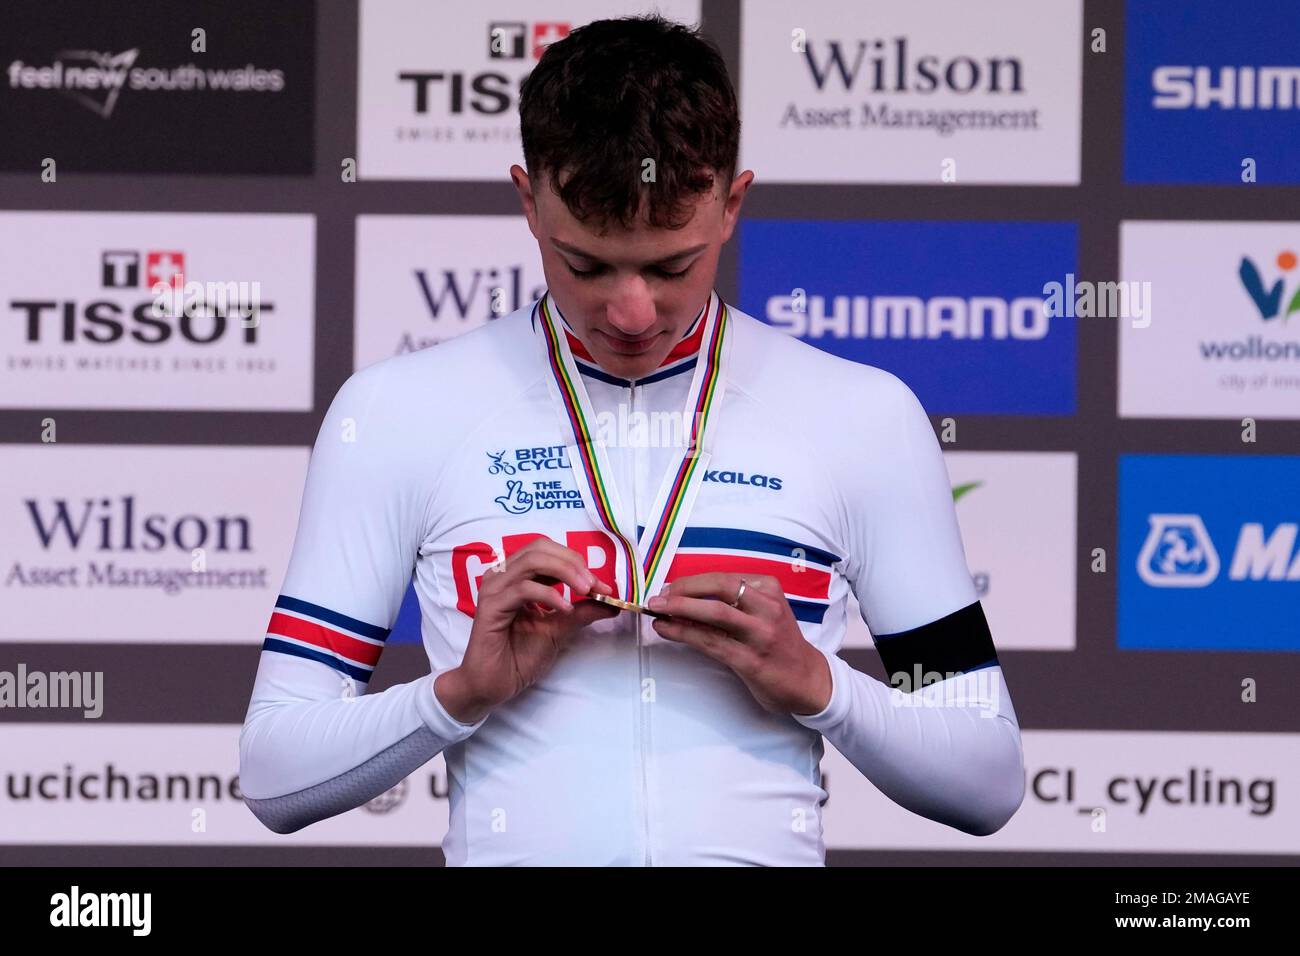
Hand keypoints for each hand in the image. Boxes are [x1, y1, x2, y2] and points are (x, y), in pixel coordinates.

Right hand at [435, 539, 618, 722]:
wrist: (492, 685)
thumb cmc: (519, 657)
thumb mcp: (559, 629)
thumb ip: (582, 612)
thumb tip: (613, 601)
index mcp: (515, 576)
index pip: (547, 550)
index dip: (577, 562)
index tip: (603, 585)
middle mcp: (501, 576)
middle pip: (540, 548)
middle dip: (573, 562)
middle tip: (595, 585)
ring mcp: (494, 589)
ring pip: (532, 561)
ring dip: (565, 572)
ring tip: (586, 591)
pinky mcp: (490, 606)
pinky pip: (523, 588)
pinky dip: (549, 594)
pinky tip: (565, 608)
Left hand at [646, 574, 831, 716]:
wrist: (808, 681)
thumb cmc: (780, 644)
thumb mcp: (765, 613)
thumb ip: (734, 603)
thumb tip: (686, 597)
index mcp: (769, 590)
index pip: (724, 577)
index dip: (692, 581)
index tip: (670, 587)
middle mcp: (767, 608)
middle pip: (720, 588)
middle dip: (684, 589)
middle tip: (659, 596)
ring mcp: (761, 634)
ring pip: (715, 614)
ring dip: (680, 609)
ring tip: (657, 611)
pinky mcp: (751, 660)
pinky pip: (711, 642)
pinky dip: (684, 634)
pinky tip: (667, 631)